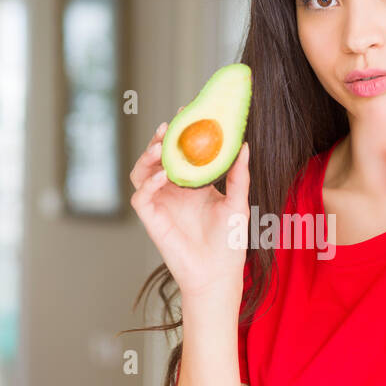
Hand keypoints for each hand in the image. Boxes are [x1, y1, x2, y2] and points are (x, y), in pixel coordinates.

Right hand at [129, 107, 249, 299]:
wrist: (218, 274)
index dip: (181, 132)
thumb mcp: (237, 202)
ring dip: (148, 157)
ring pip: (142, 172)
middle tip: (169, 125)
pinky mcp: (151, 219)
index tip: (187, 111)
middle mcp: (172, 191)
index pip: (181, 152)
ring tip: (161, 146)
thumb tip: (244, 145)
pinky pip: (141, 196)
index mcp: (192, 184)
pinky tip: (164, 175)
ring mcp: (160, 204)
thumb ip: (238, 175)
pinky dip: (149, 183)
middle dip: (160, 138)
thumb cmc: (229, 242)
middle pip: (157, 157)